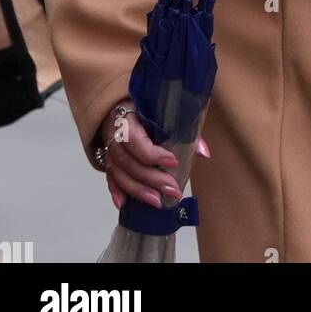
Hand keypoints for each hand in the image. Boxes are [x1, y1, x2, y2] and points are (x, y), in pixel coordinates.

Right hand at [100, 96, 210, 211]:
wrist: (121, 107)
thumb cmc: (146, 109)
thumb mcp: (163, 112)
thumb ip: (185, 131)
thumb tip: (203, 153)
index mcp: (128, 118)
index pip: (136, 140)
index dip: (153, 154)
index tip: (174, 162)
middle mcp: (115, 135)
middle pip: (129, 162)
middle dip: (151, 179)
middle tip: (172, 190)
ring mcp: (109, 150)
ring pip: (120, 174)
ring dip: (138, 190)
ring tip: (157, 202)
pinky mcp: (107, 161)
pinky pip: (110, 179)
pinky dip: (116, 192)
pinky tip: (125, 204)